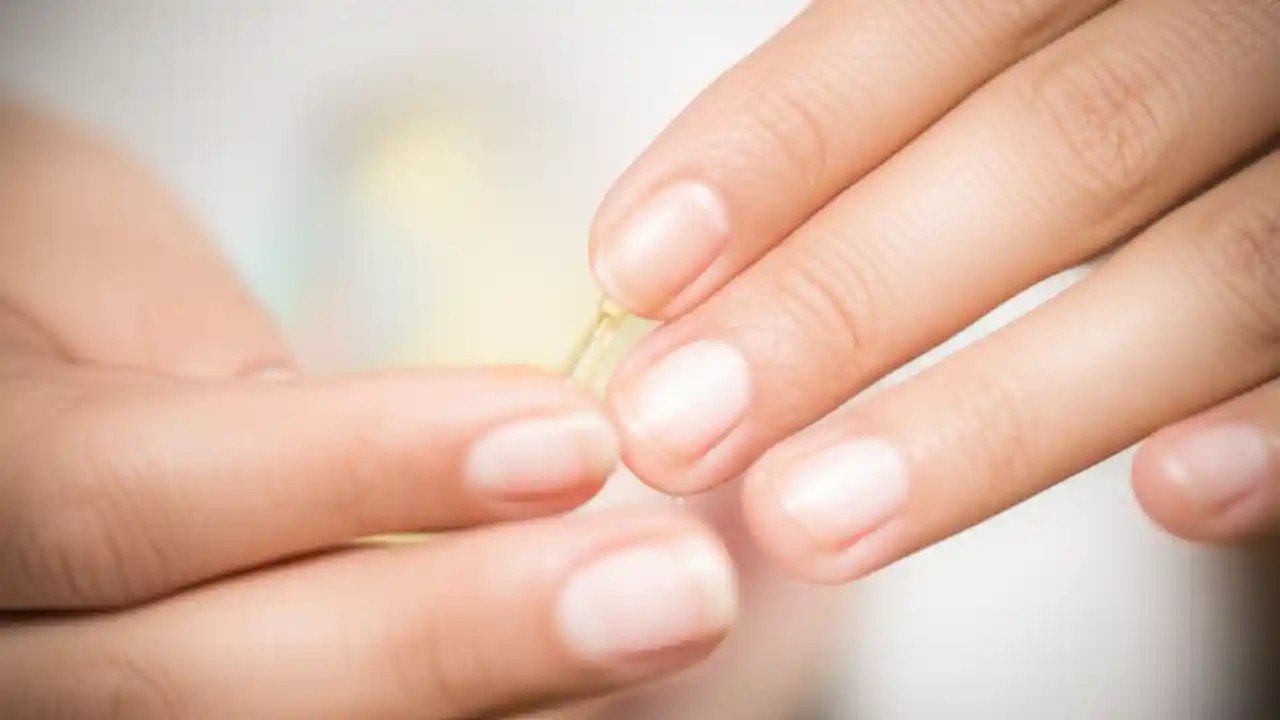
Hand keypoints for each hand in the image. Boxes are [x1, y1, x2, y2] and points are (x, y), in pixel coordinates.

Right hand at [0, 107, 735, 717]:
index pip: (124, 501)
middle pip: (193, 688)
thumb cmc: (45, 282)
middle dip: (452, 641)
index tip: (570, 439)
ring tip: (657, 623)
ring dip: (478, 700)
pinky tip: (571, 680)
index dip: (349, 474)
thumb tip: (422, 477)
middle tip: (673, 587)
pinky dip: (464, 719)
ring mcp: (70, 708)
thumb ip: (215, 377)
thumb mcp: (90, 267)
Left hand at [590, 0, 1279, 580]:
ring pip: (1214, 271)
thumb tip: (673, 272)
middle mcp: (1240, 28)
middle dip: (846, 298)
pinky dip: (1269, 427)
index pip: (931, 18)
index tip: (635, 267)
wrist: (1272, 131)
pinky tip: (1172, 497)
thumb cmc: (1119, 104)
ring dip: (995, 412)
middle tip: (675, 427)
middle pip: (1059, 145)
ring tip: (809, 518)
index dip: (781, 141)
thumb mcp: (1004, 65)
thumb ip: (889, 121)